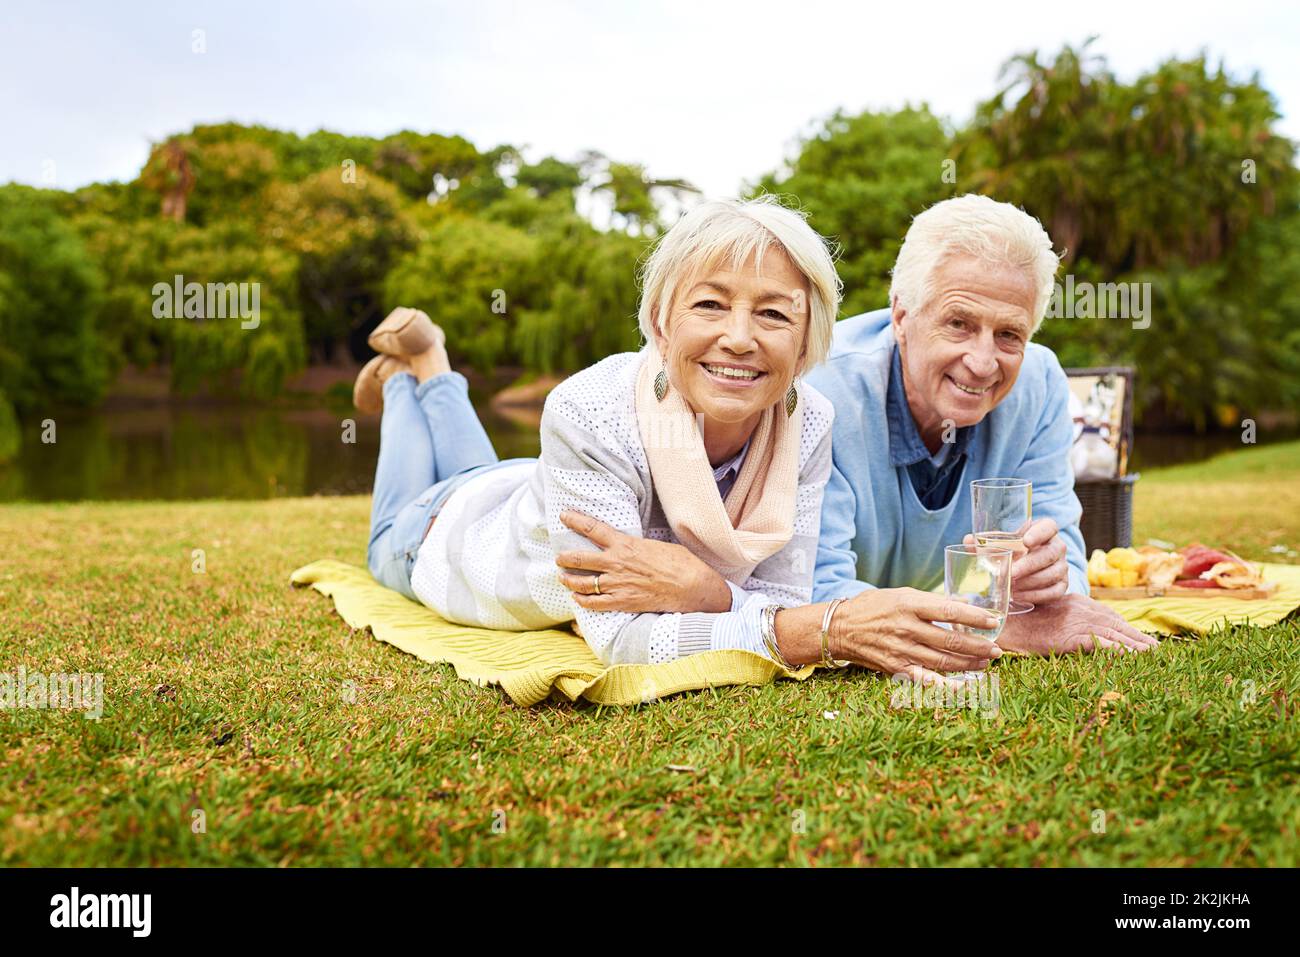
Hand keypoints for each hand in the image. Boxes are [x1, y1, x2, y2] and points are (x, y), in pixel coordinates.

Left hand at [554, 510, 731, 613]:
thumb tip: (630, 545)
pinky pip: (594, 603)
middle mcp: (617, 563)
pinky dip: (582, 600)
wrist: (693, 586)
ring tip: (563, 578)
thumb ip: (637, 545)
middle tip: (559, 557)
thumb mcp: (656, 545)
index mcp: (626, 544)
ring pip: (582, 582)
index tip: (564, 516)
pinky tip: (577, 598)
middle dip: (565, 557)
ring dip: (569, 580)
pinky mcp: (622, 602)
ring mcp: (617, 584)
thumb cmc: (681, 563)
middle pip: (580, 558)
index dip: (575, 520)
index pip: (593, 529)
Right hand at [822, 588, 1003, 684]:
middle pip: (951, 640)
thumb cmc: (874, 607)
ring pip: (943, 661)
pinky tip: (963, 686)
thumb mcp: (901, 594)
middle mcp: (906, 628)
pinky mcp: (896, 667)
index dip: (974, 617)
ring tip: (985, 663)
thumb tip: (964, 603)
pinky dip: (945, 685)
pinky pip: (925, 679)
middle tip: (997, 649)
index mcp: (909, 605)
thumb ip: (931, 602)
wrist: (840, 627)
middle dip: (978, 646)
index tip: (993, 621)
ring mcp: (901, 649)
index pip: (949, 611)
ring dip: (969, 664)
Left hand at [965, 517, 1068, 604]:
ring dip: (1031, 582)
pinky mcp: (1063, 585)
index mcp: (1045, 531)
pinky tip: (1019, 596)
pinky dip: (1036, 595)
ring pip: (1053, 573)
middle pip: (1051, 553)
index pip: (1049, 526)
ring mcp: (1062, 567)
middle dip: (1030, 564)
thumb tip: (968, 540)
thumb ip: (984, 543)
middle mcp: (1057, 547)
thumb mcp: (1000, 546)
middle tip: (1011, 573)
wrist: (1027, 572)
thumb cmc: (1012, 553)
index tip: (1025, 541)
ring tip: (1011, 587)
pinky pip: (1054, 592)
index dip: (1040, 533)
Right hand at [998, 592, 1159, 655]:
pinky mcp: (1069, 636)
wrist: (1004, 622)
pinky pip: (1099, 644)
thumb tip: (1084, 630)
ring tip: (1150, 655)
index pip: (1109, 616)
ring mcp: (1076, 622)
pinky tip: (1130, 657)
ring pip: (1113, 634)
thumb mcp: (1050, 612)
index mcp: (1077, 602)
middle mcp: (1080, 610)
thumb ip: (1069, 615)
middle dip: (1137, 637)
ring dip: (1134, 645)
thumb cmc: (1023, 619)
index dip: (1128, 628)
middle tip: (1155, 649)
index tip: (1143, 640)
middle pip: (1116, 624)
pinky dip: (1117, 650)